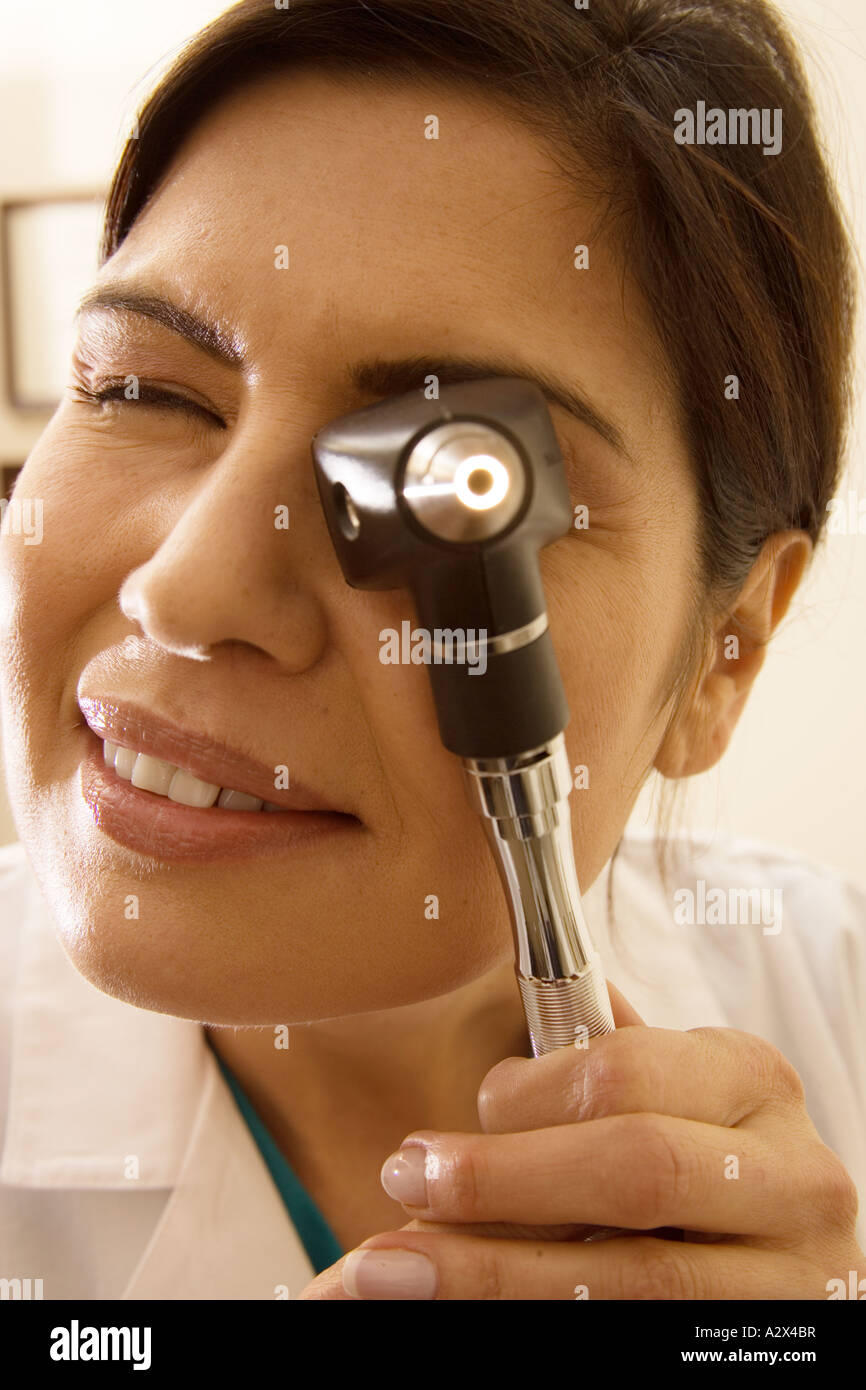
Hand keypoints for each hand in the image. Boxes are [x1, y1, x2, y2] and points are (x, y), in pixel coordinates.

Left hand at [299, 984, 863, 1298]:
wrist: (776, 1253)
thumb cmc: (700, 1153)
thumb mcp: (671, 1092)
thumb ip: (602, 1061)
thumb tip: (507, 996)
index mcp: (753, 1081)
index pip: (627, 1074)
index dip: (525, 1100)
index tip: (452, 1117)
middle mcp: (792, 1176)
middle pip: (634, 1173)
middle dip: (499, 1181)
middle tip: (403, 1179)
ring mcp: (788, 1276)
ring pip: (634, 1280)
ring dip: (493, 1272)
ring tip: (388, 1266)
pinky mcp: (760, 1348)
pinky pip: (635, 1333)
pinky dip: (530, 1316)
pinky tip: (454, 1308)